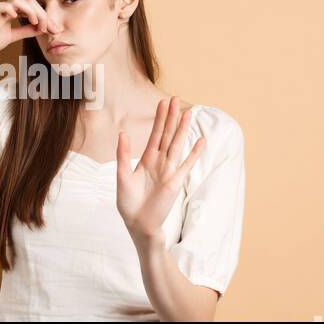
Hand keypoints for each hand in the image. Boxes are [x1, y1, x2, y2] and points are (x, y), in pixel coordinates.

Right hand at [0, 0, 59, 67]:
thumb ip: (25, 31)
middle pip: (30, 1)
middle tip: (50, 29)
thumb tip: (41, 28)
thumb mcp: (11, 36)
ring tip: (35, 22)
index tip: (54, 30)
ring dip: (30, 10)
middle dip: (43, 14)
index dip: (46, 18)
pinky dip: (10, 9)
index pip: (33, 8)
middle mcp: (6, 8)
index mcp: (12, 12)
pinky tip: (17, 18)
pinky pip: (1, 5)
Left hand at [116, 96, 205, 243]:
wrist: (137, 223)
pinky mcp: (175, 182)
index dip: (159, 119)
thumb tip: (123, 133)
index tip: (163, 103)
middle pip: (167, 135)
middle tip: (176, 99)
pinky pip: (186, 165)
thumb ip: (123, 154)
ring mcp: (169, 171)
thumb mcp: (122, 176)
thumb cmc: (129, 203)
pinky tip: (200, 141)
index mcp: (146, 160)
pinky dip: (193, 153)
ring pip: (177, 145)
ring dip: (182, 129)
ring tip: (188, 113)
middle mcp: (160, 163)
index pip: (155, 135)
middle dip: (171, 118)